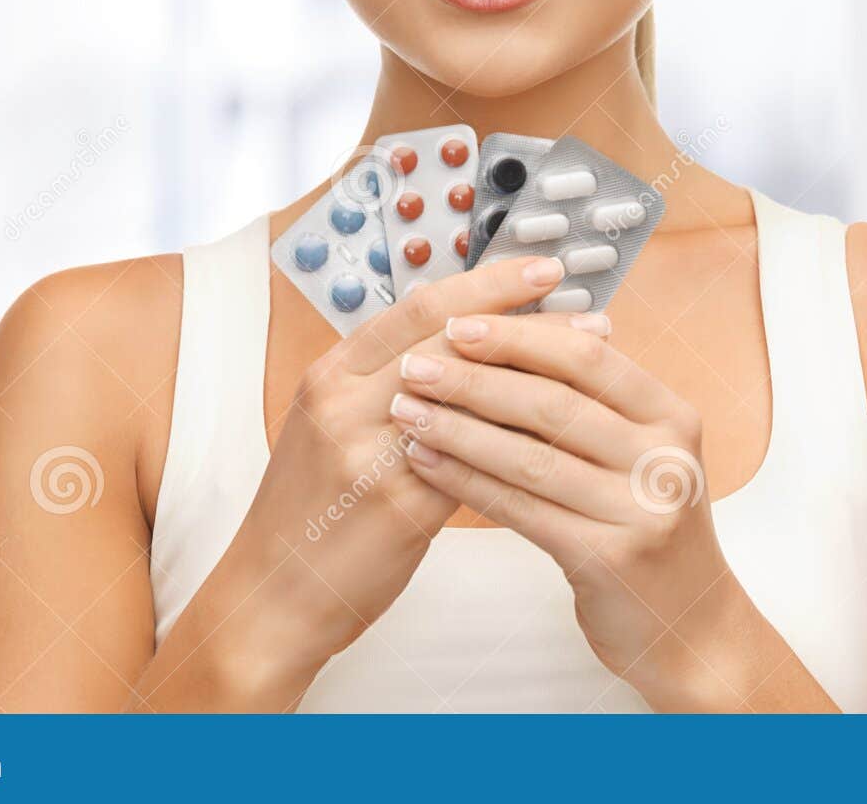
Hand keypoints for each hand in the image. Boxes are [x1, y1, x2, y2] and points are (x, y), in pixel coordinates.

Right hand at [142, 252, 570, 707]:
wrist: (271, 596)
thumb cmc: (311, 509)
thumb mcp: (332, 425)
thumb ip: (388, 382)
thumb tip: (466, 341)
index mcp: (331, 375)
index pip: (420, 307)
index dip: (486, 283)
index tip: (541, 270)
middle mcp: (344, 404)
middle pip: (450, 340)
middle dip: (525, 318)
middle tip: (588, 305)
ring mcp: (370, 455)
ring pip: (470, 397)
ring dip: (539, 372)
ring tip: (595, 359)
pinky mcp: (399, 508)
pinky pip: (477, 461)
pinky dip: (524, 438)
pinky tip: (568, 430)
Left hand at [391, 310, 763, 709]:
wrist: (690, 625)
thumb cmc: (645, 527)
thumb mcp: (639, 452)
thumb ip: (591, 402)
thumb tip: (507, 338)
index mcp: (670, 415)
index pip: (587, 357)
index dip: (520, 336)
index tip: (460, 324)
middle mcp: (663, 458)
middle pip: (554, 402)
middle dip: (475, 379)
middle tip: (416, 366)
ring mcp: (641, 511)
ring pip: (531, 456)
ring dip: (459, 429)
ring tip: (408, 410)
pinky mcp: (608, 560)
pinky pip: (521, 509)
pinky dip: (466, 481)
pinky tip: (427, 462)